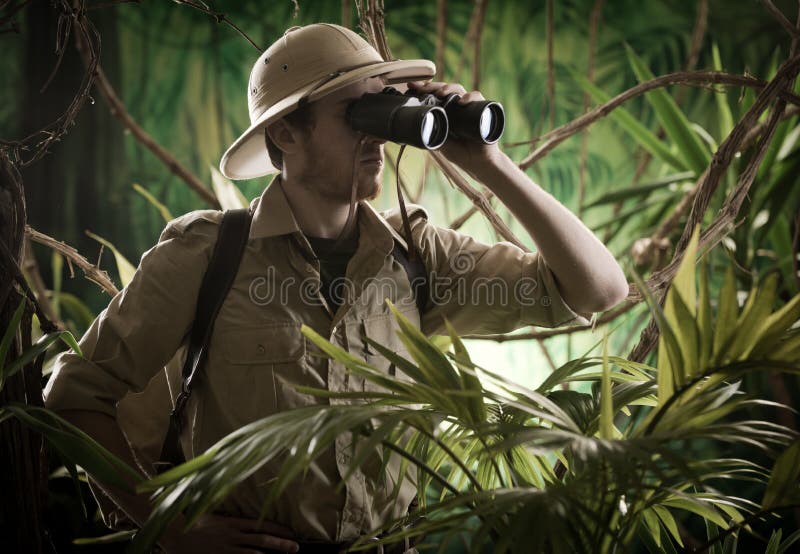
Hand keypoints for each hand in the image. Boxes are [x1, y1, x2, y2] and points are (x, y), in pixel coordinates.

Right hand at [160, 513, 299, 553]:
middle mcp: (232, 536)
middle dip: (280, 544)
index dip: (277, 528)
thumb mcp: (214, 515)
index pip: (260, 525)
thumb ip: (229, 515)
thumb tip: (239, 503)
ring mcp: (226, 549)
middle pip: (261, 540)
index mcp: (233, 523)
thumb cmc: (194, 525)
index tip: (291, 531)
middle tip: (295, 547)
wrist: (175, 535)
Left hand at [406, 80, 502, 175]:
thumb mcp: (440, 144)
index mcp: (445, 112)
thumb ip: (432, 134)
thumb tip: (416, 127)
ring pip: (459, 89)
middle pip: (444, 89)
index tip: (411, 86)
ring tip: (440, 93)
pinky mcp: (483, 109)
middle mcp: (457, 107)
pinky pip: (477, 97)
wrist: (479, 163)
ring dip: (448, 88)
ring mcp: (469, 107)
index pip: (434, 96)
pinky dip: (470, 97)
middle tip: (423, 87)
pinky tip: (462, 102)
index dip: (424, 89)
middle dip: (432, 86)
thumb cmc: (460, 154)